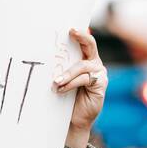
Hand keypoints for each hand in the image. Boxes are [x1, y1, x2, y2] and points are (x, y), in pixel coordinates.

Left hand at [56, 27, 106, 147]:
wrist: (74, 120)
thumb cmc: (66, 98)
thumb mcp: (62, 79)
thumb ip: (61, 67)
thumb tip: (45, 54)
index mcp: (86, 59)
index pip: (84, 42)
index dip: (80, 32)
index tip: (70, 27)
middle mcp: (95, 64)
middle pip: (90, 45)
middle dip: (82, 36)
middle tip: (72, 32)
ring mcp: (100, 74)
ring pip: (82, 66)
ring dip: (67, 73)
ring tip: (55, 82)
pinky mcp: (101, 85)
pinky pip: (84, 79)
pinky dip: (71, 83)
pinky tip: (61, 89)